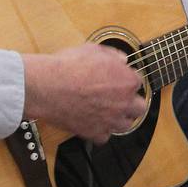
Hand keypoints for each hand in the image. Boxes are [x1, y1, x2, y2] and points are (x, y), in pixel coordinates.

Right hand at [21, 42, 145, 140]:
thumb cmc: (69, 66)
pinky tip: (94, 123)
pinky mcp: (95, 133)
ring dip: (119, 118)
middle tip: (121, 98)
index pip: (138, 82)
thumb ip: (113, 55)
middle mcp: (124, 103)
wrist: (48, 87)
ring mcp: (110, 120)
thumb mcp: (94, 49)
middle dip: (132, 102)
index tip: (120, 80)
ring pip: (125, 125)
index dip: (127, 79)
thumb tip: (121, 59)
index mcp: (127, 81)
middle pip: (139, 107)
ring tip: (109, 112)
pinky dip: (100, 131)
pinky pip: (104, 137)